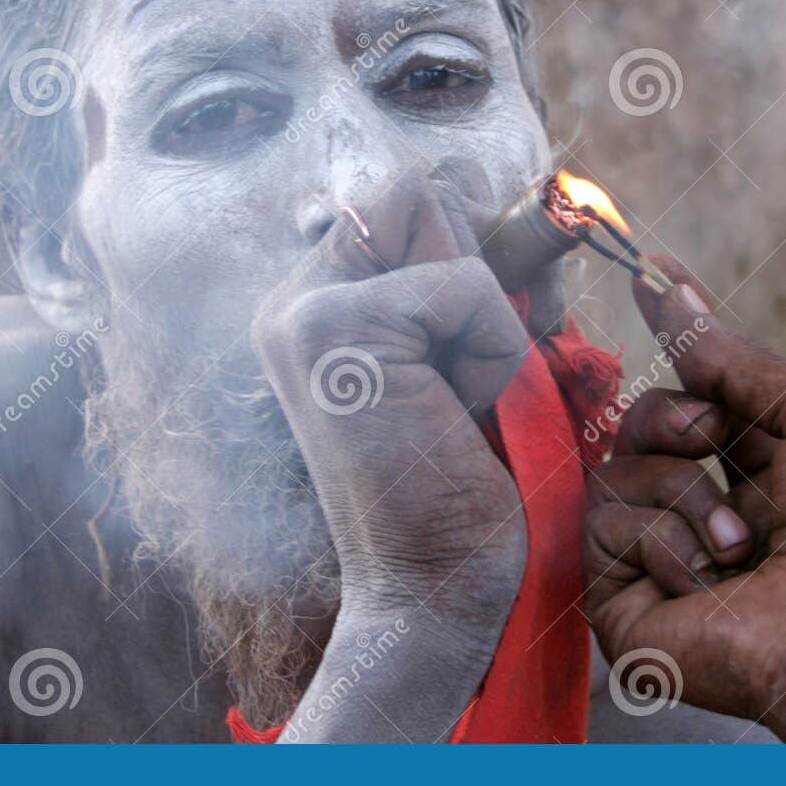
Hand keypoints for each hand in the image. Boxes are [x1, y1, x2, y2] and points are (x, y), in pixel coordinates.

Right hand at [253, 169, 528, 648]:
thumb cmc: (466, 491)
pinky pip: (463, 282)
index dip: (465, 261)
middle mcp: (293, 300)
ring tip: (457, 402)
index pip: (406, 203)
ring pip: (436, 215)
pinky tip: (455, 417)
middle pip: (419, 193)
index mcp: (316, 308)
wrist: (437, 596)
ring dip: (482, 314)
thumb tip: (480, 190)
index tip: (468, 359)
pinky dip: (491, 349)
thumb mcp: (463, 363)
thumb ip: (454, 284)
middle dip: (474, 276)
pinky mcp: (333, 328)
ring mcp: (303, 310)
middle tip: (463, 385)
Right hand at [584, 258, 785, 742]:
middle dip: (673, 416)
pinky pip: (601, 527)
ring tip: (739, 543)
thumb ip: (734, 356)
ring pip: (615, 471)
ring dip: (683, 493)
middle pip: (639, 421)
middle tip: (713, 437)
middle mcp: (700, 502)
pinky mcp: (622, 599)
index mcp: (753, 460)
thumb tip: (673, 289)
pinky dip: (663, 542)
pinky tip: (711, 579)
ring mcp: (657, 553)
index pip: (691, 386)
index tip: (650, 271)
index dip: (673, 334)